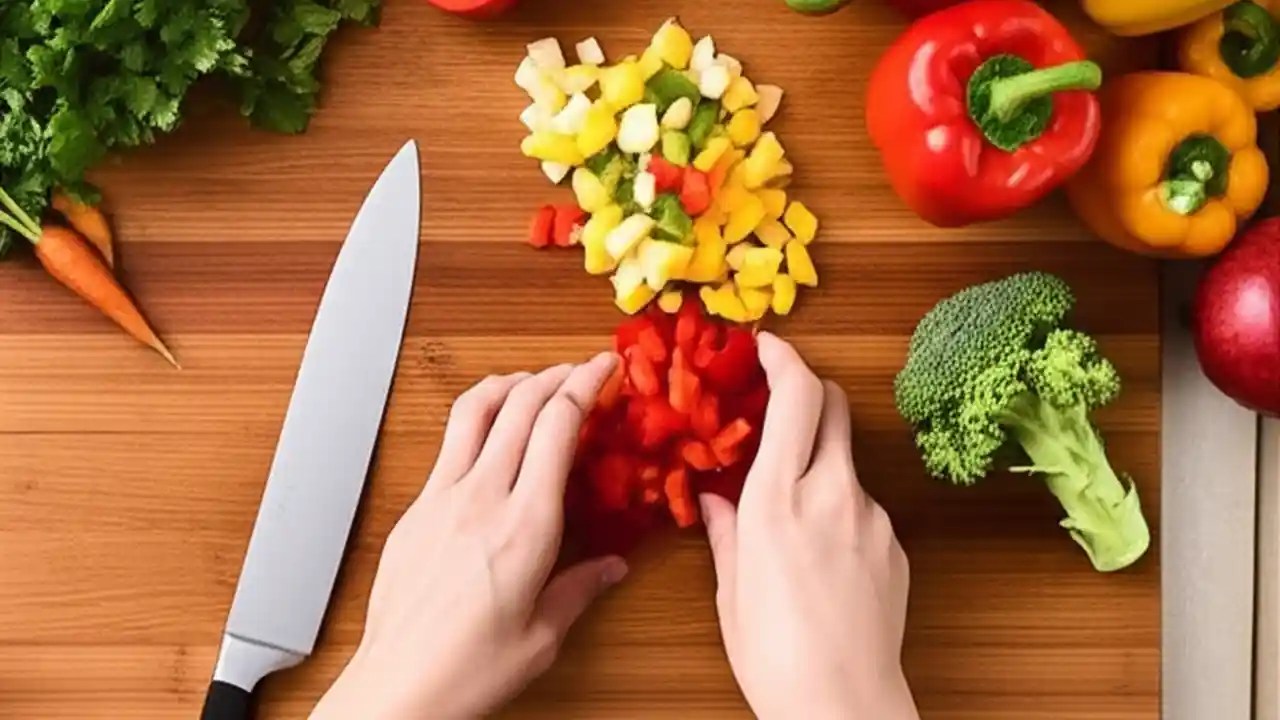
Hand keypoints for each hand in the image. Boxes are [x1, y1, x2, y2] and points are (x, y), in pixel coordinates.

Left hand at [311, 354, 627, 719]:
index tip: (605, 369)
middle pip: (521, 402)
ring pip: (475, 409)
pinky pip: (449, 445)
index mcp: (526, 526)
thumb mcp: (543, 636)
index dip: (585, 384)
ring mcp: (441, 498)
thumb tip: (610, 568)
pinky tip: (491, 437)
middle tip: (581, 369)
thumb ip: (580, 589)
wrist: (397, 688)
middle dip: (557, 373)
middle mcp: (482, 498)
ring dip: (510, 383)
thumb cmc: (467, 670)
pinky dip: (477, 420)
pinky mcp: (414, 510)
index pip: (558, 425)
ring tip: (532, 383)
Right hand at [701, 333, 917, 719]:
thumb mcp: (731, 589)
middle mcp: (832, 493)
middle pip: (833, 405)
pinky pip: (863, 505)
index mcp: (778, 498)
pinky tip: (822, 556)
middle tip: (779, 401)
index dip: (784, 357)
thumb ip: (725, 531)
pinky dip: (840, 507)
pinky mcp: (895, 544)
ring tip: (792, 510)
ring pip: (847, 459)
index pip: (796, 396)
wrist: (842, 704)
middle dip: (808, 389)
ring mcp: (871, 517)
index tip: (766, 347)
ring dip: (820, 458)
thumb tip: (716, 501)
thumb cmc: (773, 654)